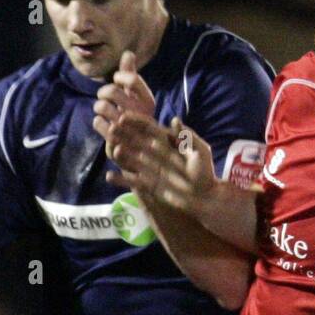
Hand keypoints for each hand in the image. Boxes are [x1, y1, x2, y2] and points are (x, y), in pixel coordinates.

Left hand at [93, 49, 155, 157]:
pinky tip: (103, 124)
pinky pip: (97, 122)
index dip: (119, 76)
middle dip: (103, 92)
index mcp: (148, 102)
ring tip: (103, 110)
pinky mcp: (115, 141)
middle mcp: (140, 115)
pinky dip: (97, 121)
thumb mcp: (137, 98)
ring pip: (102, 106)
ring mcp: (127, 129)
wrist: (138, 152)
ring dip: (99, 107)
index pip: (131, 79)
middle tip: (105, 97)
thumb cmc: (136, 120)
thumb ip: (131, 75)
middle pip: (111, 91)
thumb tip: (128, 53)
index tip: (116, 79)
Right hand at [102, 112, 216, 211]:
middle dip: (123, 134)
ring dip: (120, 154)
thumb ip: (187, 137)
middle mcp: (155, 154)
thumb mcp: (200, 152)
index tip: (123, 116)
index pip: (148, 128)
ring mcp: (149, 169)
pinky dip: (120, 179)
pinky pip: (131, 181)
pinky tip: (109, 176)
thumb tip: (175, 119)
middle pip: (135, 141)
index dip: (136, 121)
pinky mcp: (147, 185)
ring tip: (112, 149)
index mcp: (166, 143)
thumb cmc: (205, 173)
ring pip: (130, 159)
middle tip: (110, 129)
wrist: (204, 198)